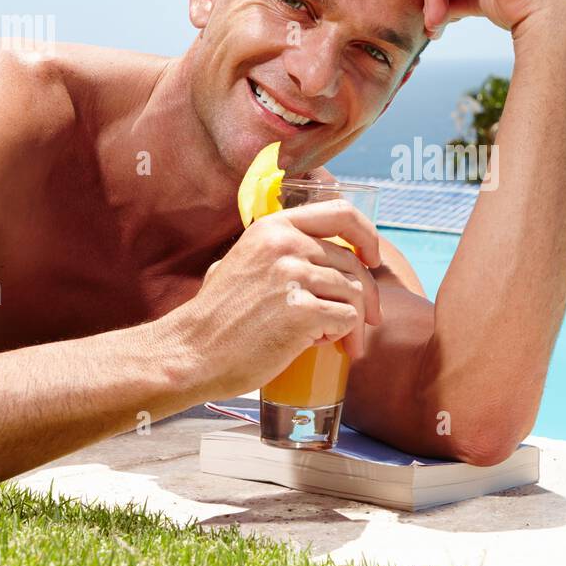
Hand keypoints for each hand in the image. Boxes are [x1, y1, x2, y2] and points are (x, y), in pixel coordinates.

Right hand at [175, 200, 382, 397]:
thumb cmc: (219, 316)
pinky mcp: (302, 311)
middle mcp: (286, 243)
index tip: (372, 260)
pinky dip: (341, 335)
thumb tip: (322, 253)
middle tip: (368, 321)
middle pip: (353, 264)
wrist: (193, 352)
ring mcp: (294, 275)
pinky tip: (316, 344)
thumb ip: (277, 250)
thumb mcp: (243, 261)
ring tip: (331, 339)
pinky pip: (347, 319)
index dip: (367, 236)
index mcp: (274, 226)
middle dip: (368, 296)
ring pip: (354, 294)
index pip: (342, 213)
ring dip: (352, 321)